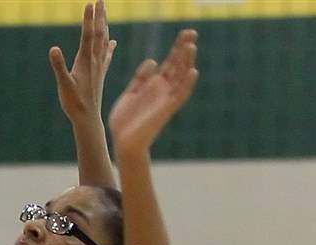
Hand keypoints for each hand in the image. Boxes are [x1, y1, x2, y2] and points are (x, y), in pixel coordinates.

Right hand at [50, 1, 116, 122]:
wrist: (88, 118)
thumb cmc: (74, 103)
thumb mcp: (64, 85)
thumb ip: (59, 66)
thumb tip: (53, 49)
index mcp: (85, 61)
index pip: (88, 35)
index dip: (89, 18)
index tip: (90, 2)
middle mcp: (95, 61)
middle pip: (99, 33)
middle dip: (99, 16)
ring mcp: (99, 67)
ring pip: (103, 41)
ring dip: (104, 25)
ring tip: (105, 13)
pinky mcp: (100, 74)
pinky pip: (106, 56)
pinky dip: (109, 46)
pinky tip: (112, 41)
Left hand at [110, 29, 198, 158]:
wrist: (122, 142)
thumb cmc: (124, 121)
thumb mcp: (130, 94)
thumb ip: (140, 78)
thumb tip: (153, 60)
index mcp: (153, 85)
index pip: (170, 62)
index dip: (177, 48)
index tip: (184, 33)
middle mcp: (162, 90)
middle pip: (177, 66)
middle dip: (184, 50)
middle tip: (191, 32)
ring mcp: (165, 99)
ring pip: (181, 77)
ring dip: (187, 62)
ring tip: (191, 46)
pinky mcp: (166, 109)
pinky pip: (180, 95)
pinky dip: (187, 84)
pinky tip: (193, 71)